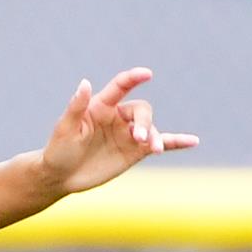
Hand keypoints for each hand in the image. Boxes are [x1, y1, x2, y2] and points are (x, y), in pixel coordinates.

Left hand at [37, 68, 196, 194]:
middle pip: (141, 110)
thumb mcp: (65, 129)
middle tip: (140, 138)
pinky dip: (177, 142)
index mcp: (101, 106)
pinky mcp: (136, 151)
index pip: (121, 86)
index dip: (133, 78)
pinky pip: (161, 143)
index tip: (147, 74)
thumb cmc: (58, 150)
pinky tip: (193, 142)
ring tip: (153, 148)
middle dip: (144, 122)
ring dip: (155, 137)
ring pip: (151, 128)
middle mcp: (118, 116)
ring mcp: (129, 134)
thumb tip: (85, 82)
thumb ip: (76, 106)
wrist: (61, 176)